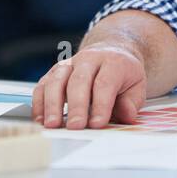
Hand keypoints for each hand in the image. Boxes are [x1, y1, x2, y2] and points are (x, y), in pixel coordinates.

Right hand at [32, 43, 146, 129]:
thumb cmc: (123, 74)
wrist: (111, 51)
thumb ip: (131, 102)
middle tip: (75, 126)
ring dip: (52, 104)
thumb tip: (126, 117)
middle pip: (79, 81)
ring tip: (52, 124)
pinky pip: (43, 85)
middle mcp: (89, 59)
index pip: (105, 83)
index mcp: (113, 62)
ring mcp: (69, 64)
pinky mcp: (54, 72)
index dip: (101, 104)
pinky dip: (39, 102)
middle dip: (76, 106)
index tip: (97, 124)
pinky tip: (40, 118)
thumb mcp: (136, 86)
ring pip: (57, 80)